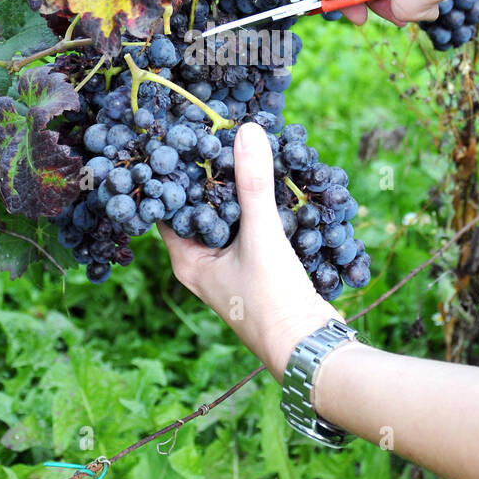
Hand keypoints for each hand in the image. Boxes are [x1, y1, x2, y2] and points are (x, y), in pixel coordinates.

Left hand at [159, 122, 339, 379]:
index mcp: (187, 261)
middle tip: (223, 134)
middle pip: (202, 209)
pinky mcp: (262, 271)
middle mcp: (205, 265)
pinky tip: (282, 184)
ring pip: (232, 219)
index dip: (175, 171)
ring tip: (251, 150)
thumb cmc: (273, 301)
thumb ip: (253, 184)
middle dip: (214, 175)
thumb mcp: (262, 236)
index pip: (167, 206)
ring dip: (242, 191)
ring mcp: (234, 269)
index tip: (187, 135)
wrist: (311, 347)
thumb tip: (246, 131)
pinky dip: (266, 208)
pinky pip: (257, 230)